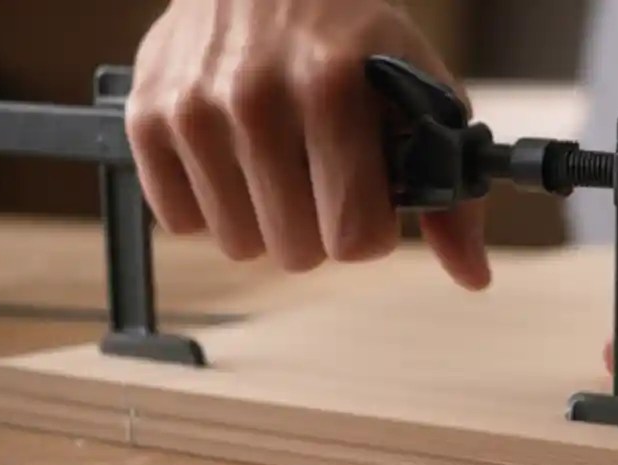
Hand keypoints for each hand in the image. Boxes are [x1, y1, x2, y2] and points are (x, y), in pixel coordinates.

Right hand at [127, 0, 488, 287]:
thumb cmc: (354, 36)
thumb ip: (452, 192)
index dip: (370, 230)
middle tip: (323, 180)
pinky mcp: (145, 116)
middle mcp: (256, 97)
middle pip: (297, 252)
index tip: (369, 202)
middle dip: (319, 228)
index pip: (354, 239)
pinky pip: (180, 221)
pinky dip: (210, 204)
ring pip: (240, 245)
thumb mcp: (421, 94)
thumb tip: (472, 275)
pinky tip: (234, 160)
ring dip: (265, 221)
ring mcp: (193, 108)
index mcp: (333, 90)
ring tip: (280, 166)